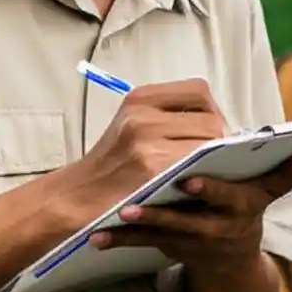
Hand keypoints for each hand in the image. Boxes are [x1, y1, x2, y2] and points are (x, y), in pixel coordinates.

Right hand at [49, 78, 227, 228]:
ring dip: (212, 161)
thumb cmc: (110, 165)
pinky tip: (196, 185)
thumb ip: (169, 116)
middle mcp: (143, 116)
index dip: (211, 112)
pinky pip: (195, 168)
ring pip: (207, 145)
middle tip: (210, 158)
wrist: (74, 199)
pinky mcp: (152, 172)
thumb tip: (216, 123)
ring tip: (203, 171)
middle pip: (210, 120)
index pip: (198, 92)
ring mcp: (148, 144)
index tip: (209, 130)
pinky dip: (201, 176)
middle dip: (216, 140)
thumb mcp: (132, 125)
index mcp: (140, 99)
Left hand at [88, 145, 291, 273]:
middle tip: (137, 202)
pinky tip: (99, 235)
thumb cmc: (244, 208)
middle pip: (190, 222)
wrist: (230, 258)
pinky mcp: (169, 248)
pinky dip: (120, 239)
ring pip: (163, 234)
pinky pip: (142, 244)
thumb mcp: (269, 191)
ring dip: (138, 227)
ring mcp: (192, 242)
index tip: (190, 180)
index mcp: (243, 207)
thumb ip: (287, 170)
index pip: (230, 197)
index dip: (211, 190)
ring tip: (116, 215)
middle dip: (165, 214)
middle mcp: (218, 228)